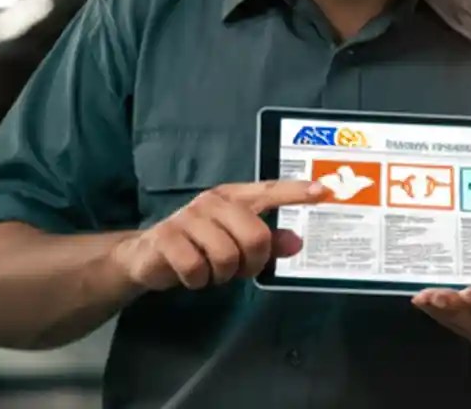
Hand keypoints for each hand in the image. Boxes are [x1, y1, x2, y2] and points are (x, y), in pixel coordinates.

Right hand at [114, 180, 326, 291]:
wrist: (146, 255)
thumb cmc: (200, 247)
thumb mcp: (235, 245)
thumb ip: (268, 243)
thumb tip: (298, 242)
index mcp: (232, 198)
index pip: (268, 190)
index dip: (294, 192)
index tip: (323, 191)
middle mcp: (212, 202)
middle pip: (255, 235)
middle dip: (252, 262)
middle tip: (239, 269)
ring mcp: (188, 217)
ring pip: (226, 256)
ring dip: (222, 274)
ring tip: (211, 270)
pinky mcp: (166, 237)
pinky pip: (197, 268)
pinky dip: (198, 280)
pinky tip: (191, 274)